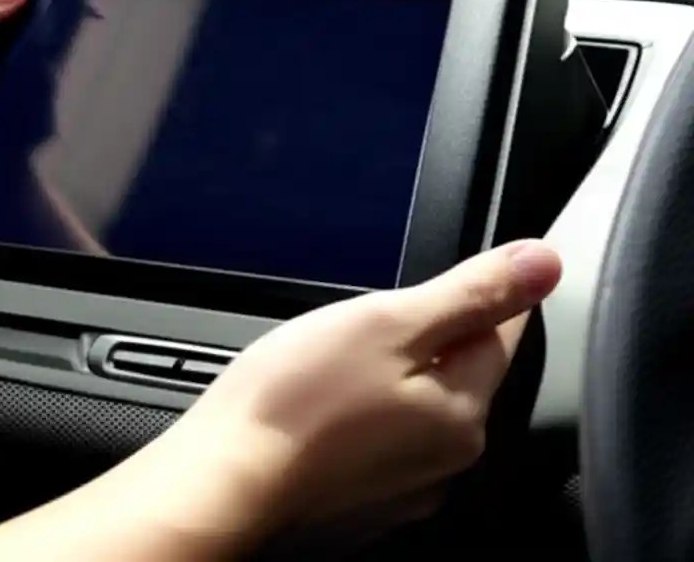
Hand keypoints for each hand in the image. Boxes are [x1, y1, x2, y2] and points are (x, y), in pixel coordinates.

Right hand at [75, 240, 562, 557]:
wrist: (224, 480)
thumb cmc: (292, 404)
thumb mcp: (387, 323)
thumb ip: (470, 293)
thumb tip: (543, 262)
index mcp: (463, 414)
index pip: (500, 334)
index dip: (470, 295)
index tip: (433, 281)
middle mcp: (445, 461)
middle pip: (453, 375)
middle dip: (416, 342)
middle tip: (357, 327)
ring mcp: (400, 489)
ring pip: (409, 410)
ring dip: (382, 383)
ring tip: (326, 369)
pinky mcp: (357, 503)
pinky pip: (372, 444)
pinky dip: (352, 422)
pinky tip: (314, 411)